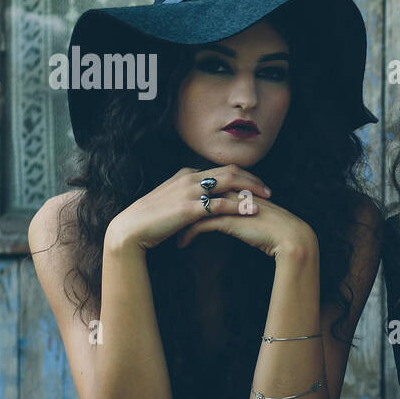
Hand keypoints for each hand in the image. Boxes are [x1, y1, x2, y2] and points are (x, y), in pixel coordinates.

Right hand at [107, 165, 271, 251]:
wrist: (130, 229)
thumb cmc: (151, 219)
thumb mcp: (171, 201)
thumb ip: (189, 197)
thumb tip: (205, 203)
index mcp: (187, 174)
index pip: (222, 169)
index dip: (243, 176)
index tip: (257, 185)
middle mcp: (190, 178)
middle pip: (231, 172)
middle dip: (253, 180)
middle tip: (269, 190)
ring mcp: (189, 191)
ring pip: (229, 184)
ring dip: (250, 191)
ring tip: (266, 200)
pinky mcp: (189, 209)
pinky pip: (220, 204)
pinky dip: (239, 207)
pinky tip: (252, 212)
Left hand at [174, 193, 315, 259]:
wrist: (289, 237)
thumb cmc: (275, 230)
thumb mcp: (253, 216)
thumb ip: (240, 210)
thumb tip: (229, 216)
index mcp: (237, 188)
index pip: (206, 187)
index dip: (191, 199)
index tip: (180, 212)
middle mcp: (231, 192)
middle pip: (196, 195)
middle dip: (178, 208)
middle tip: (167, 220)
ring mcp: (228, 204)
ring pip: (194, 209)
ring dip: (180, 222)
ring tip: (170, 234)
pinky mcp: (227, 219)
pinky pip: (200, 225)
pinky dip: (188, 234)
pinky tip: (181, 244)